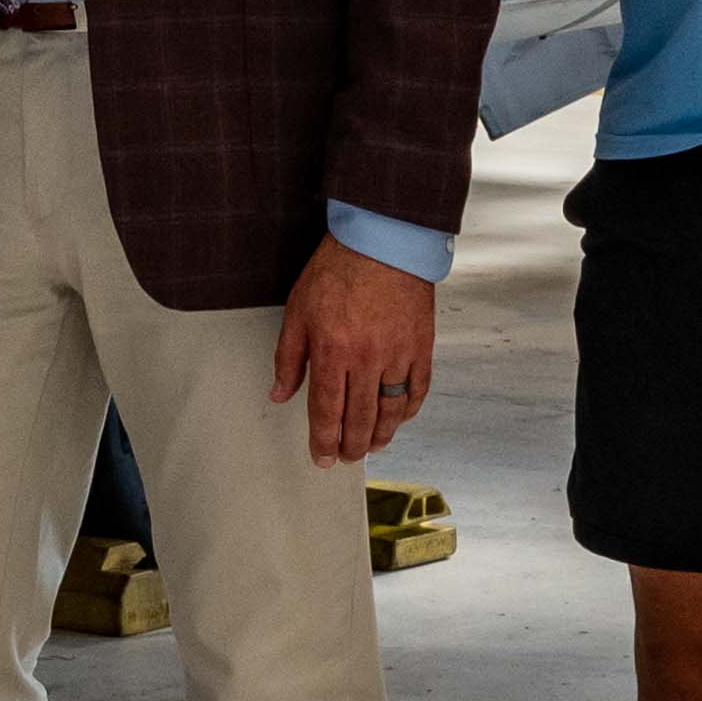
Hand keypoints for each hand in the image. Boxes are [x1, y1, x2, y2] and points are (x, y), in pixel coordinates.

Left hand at [270, 239, 433, 465]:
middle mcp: (366, 358)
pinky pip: (417, 388)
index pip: (326, 410)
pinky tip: (399, 419)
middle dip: (351, 446)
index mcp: (332, 351)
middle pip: (359, 418)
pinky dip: (408, 410)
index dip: (323, 440)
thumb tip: (279, 393)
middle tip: (346, 459)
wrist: (383, 241)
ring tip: (371, 446)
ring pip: (390, 410)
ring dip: (381, 435)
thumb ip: (288, 357)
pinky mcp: (422, 346)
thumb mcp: (298, 310)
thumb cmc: (338, 270)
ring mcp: (398, 354)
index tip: (322, 457)